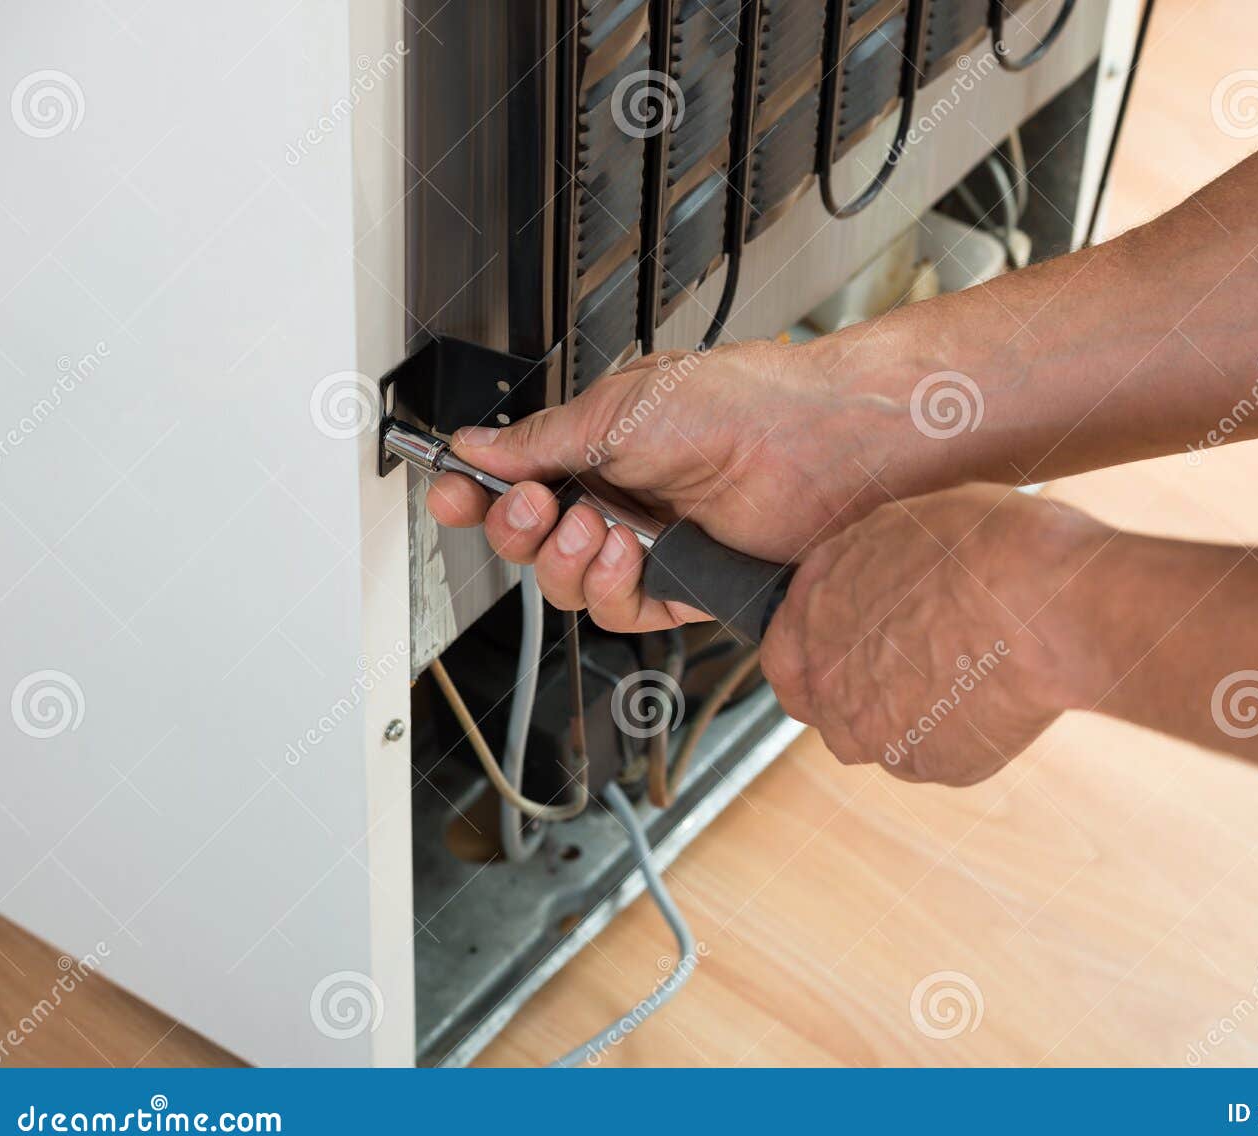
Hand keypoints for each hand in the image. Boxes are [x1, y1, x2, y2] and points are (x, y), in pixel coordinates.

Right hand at [427, 339, 918, 630]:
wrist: (809, 443)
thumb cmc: (735, 403)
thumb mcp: (616, 410)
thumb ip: (539, 441)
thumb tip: (477, 446)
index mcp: (596, 447)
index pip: (513, 482)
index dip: (473, 496)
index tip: (448, 495)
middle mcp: (619, 498)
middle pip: (528, 543)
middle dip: (514, 530)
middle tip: (529, 507)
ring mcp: (648, 545)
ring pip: (566, 584)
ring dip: (564, 561)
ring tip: (596, 525)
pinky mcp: (681, 585)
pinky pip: (618, 610)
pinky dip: (610, 587)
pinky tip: (627, 553)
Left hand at [761, 483, 1104, 784]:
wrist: (1041, 605)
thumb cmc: (989, 547)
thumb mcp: (910, 525)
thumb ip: (873, 564)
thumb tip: (883, 574)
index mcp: (817, 605)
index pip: (783, 651)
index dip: (814, 652)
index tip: (843, 651)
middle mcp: (830, 675)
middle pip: (824, 704)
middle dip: (859, 692)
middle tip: (914, 668)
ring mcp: (874, 729)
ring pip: (877, 736)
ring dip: (907, 717)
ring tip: (965, 678)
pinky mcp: (928, 764)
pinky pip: (935, 755)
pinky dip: (959, 734)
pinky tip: (995, 699)